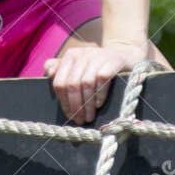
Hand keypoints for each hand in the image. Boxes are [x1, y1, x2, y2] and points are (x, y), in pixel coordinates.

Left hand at [43, 38, 171, 124]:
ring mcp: (98, 56)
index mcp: (70, 56)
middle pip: (72, 84)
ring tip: (90, 116)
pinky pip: (102, 78)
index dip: (63, 102)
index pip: (59, 82)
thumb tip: (48, 72)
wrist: (126, 56)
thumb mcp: (79, 67)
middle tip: (80, 120)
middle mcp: (82, 54)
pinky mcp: (114, 60)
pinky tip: (99, 104)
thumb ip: (61, 69)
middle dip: (75, 106)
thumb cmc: (98, 67)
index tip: (70, 116)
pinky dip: (99, 93)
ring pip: (86, 83)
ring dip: (87, 104)